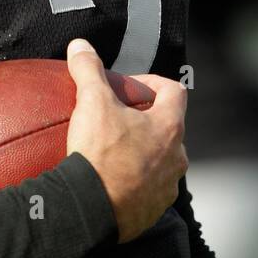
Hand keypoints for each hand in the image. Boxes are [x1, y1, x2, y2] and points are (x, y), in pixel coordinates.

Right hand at [65, 38, 187, 244]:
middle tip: (116, 119)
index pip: (174, 91)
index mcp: (170, 127)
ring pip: (159, 161)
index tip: (130, 88)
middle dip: (144, 121)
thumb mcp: (92, 103)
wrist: (91, 211)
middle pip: (167, 128)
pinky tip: (110, 180)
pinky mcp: (153, 211)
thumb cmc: (100, 154)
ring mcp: (167, 187)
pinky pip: (148, 190)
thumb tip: (80, 46)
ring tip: (112, 151)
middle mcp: (176, 157)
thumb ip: (89, 70)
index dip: (153, 82)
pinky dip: (134, 182)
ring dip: (141, 153)